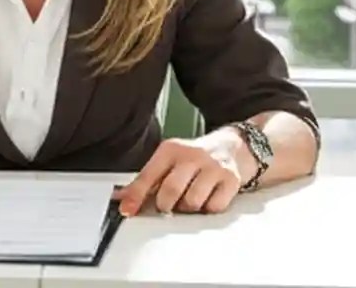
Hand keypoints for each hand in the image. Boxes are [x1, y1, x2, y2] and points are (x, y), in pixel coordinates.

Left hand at [113, 137, 242, 215]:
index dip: (136, 195)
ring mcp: (213, 167)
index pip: (148, 175)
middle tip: (168, 205)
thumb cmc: (196, 157)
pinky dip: (209, 208)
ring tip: (190, 198)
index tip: (127, 210)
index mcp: (171, 149)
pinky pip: (214, 207)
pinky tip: (209, 197)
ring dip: (189, 208)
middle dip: (166, 205)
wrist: (234, 146)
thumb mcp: (169, 161)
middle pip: (170, 191)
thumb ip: (147, 180)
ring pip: (192, 202)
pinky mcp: (231, 179)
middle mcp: (191, 155)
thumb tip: (122, 198)